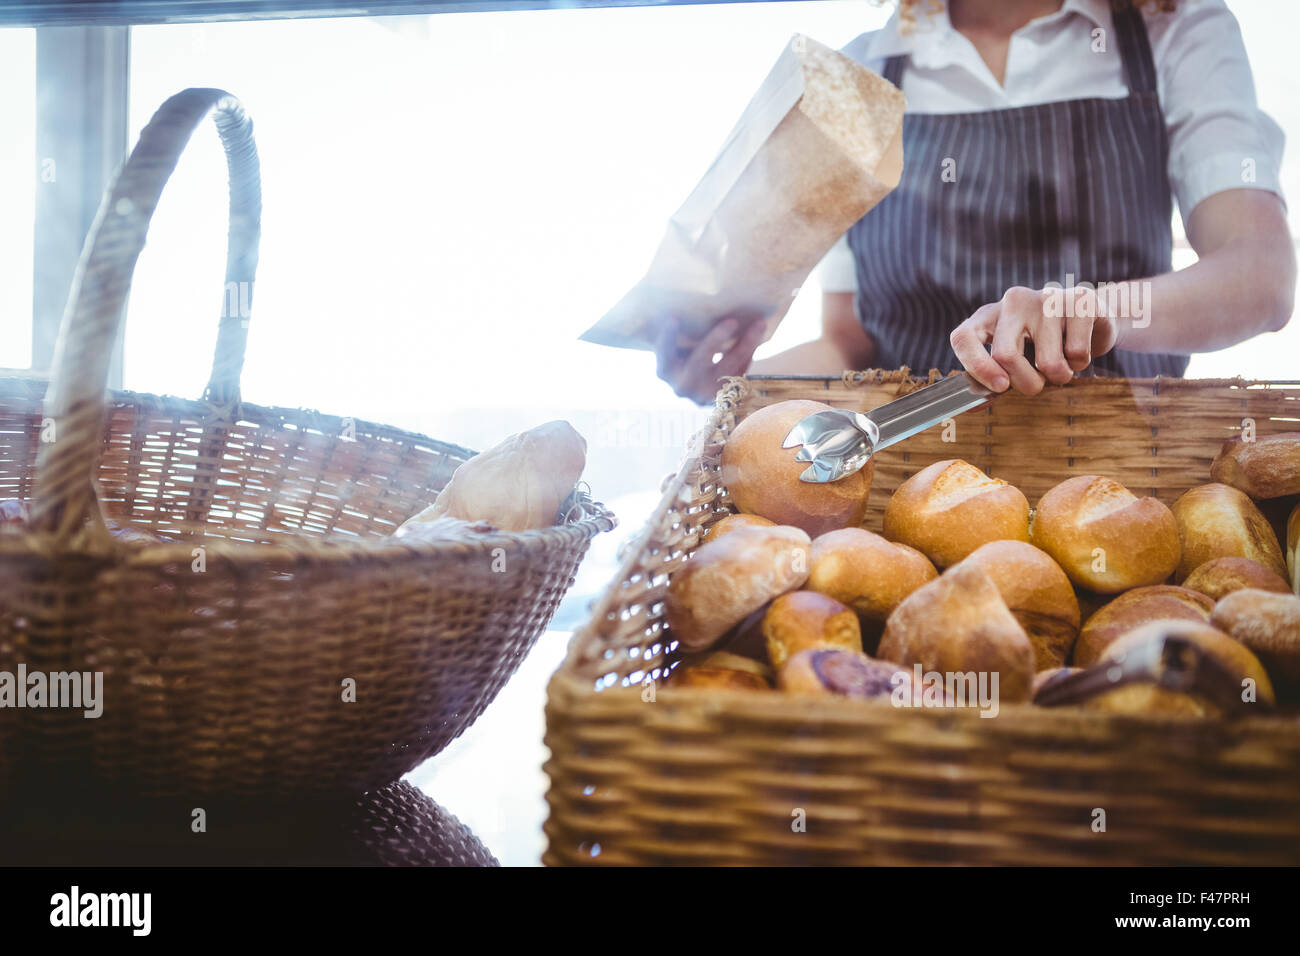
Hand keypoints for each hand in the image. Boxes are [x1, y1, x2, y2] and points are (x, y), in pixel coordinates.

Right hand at [655, 314, 766, 404]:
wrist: (702, 392)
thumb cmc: (686, 358)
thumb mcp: (678, 350)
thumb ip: (682, 334)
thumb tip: (694, 300)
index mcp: (666, 372)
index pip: (665, 355)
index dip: (668, 338)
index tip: (673, 317)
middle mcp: (684, 386)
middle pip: (699, 361)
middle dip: (715, 340)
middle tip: (731, 321)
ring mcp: (705, 394)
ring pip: (728, 367)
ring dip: (746, 344)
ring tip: (760, 323)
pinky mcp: (726, 397)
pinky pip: (740, 372)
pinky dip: (749, 352)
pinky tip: (757, 334)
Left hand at [949, 286, 1118, 394]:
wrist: (1088, 316)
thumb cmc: (1042, 344)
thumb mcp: (1013, 359)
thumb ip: (992, 380)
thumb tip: (971, 406)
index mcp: (988, 315)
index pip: (964, 338)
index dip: (976, 367)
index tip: (999, 387)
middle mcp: (1013, 301)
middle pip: (1005, 356)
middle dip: (1026, 383)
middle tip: (1039, 383)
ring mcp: (1046, 298)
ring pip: (1047, 362)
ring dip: (1059, 376)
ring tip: (1062, 360)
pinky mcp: (1079, 301)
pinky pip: (1077, 353)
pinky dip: (1081, 362)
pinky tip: (1078, 346)